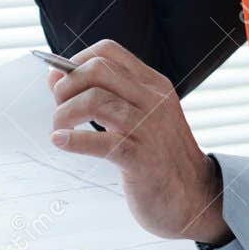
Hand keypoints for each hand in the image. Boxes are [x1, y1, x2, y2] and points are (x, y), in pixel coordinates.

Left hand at [46, 39, 229, 243]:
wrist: (194, 198)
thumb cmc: (159, 158)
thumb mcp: (140, 117)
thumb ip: (105, 95)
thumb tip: (54, 76)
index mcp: (153, 85)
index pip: (108, 51)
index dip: (76, 61)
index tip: (62, 82)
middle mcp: (153, 100)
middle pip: (97, 70)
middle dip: (66, 86)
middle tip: (60, 109)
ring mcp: (149, 129)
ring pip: (96, 101)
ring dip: (64, 113)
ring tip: (59, 129)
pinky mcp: (142, 160)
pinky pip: (101, 141)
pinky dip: (74, 140)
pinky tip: (61, 142)